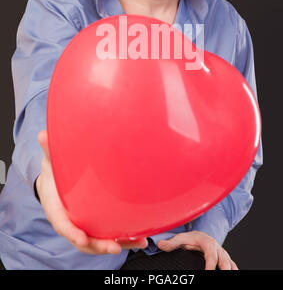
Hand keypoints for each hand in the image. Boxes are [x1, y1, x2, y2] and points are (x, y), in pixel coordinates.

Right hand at [36, 129, 147, 254]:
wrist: (54, 184)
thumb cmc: (53, 175)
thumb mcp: (50, 162)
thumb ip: (48, 151)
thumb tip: (43, 135)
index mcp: (57, 210)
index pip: (63, 225)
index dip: (72, 233)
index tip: (82, 239)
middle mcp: (71, 223)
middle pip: (84, 240)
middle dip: (100, 245)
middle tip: (115, 246)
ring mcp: (85, 226)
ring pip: (100, 242)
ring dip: (120, 244)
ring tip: (138, 242)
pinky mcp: (96, 225)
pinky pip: (109, 236)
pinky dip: (125, 239)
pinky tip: (141, 237)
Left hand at [157, 231, 237, 269]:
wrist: (200, 235)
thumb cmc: (190, 239)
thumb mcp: (180, 239)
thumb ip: (171, 243)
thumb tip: (160, 244)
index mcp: (208, 243)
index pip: (211, 257)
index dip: (210, 267)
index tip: (207, 274)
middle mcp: (218, 249)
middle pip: (225, 262)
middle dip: (224, 271)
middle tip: (220, 277)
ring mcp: (224, 255)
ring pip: (231, 265)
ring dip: (230, 271)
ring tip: (227, 278)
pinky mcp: (226, 260)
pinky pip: (233, 267)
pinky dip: (234, 271)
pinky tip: (231, 276)